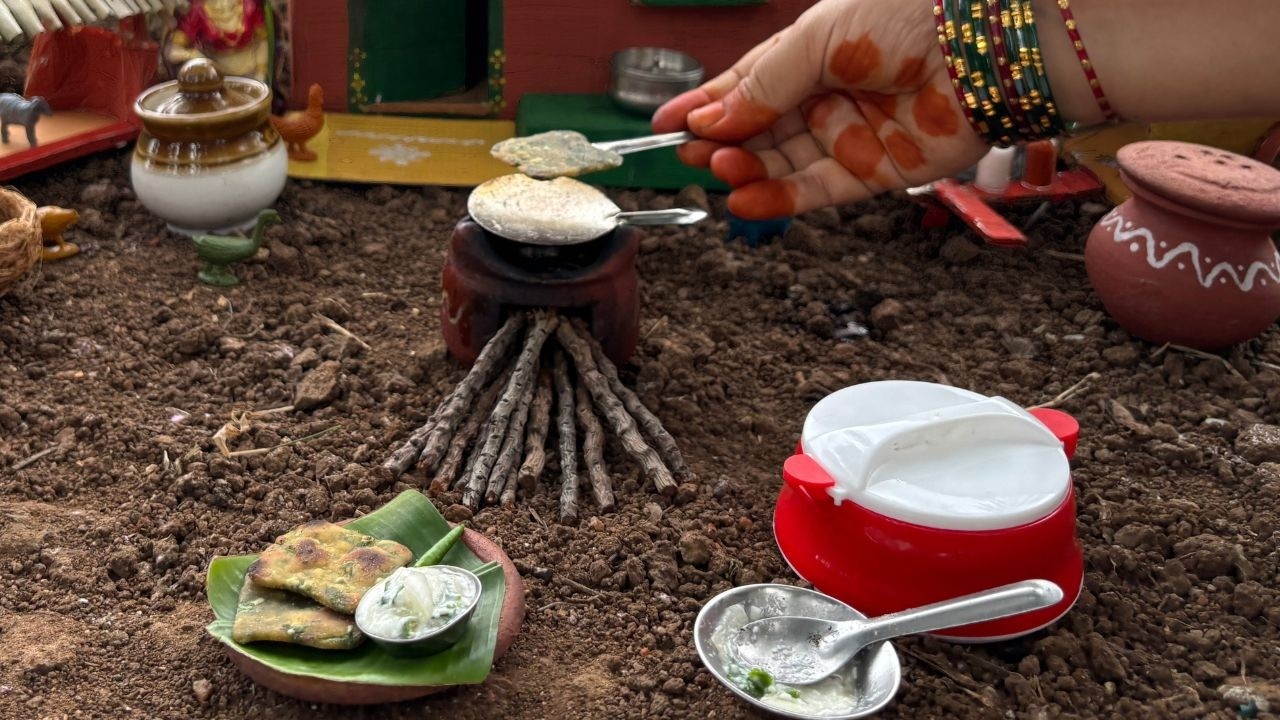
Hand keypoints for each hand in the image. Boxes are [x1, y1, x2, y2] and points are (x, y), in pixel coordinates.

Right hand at [653, 0, 988, 218]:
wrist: (983, 46)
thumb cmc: (908, 16)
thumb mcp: (818, 38)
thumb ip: (764, 84)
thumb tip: (710, 120)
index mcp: (810, 54)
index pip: (745, 86)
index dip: (705, 107)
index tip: (663, 127)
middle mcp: (826, 96)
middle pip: (759, 130)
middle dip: (721, 142)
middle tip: (691, 153)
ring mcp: (849, 136)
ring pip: (782, 164)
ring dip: (746, 170)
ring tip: (719, 170)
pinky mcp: (875, 173)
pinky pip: (816, 191)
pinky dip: (779, 199)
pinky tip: (744, 200)